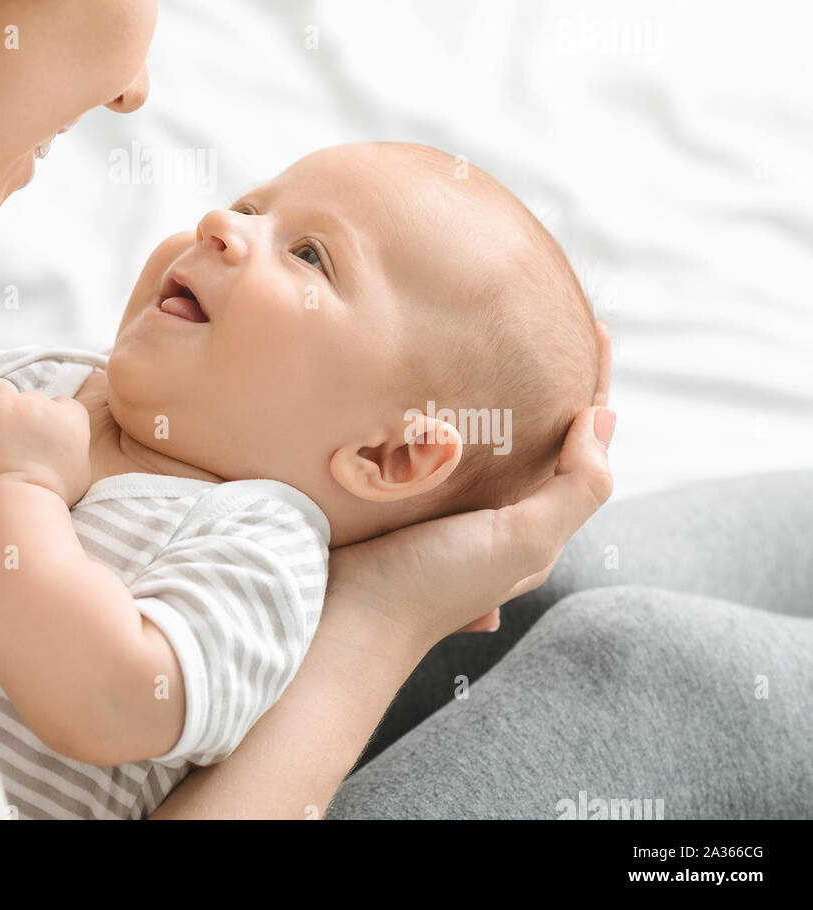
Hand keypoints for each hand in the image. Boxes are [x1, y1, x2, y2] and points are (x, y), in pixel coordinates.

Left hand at [0, 378, 91, 506]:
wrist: (13, 507)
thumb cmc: (48, 501)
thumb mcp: (79, 476)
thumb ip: (76, 451)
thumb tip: (67, 449)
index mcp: (68, 418)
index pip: (61, 405)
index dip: (47, 420)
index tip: (36, 439)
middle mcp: (37, 403)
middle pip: (26, 397)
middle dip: (17, 416)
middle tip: (5, 443)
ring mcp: (2, 403)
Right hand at [332, 322, 614, 647]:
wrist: (341, 617)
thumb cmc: (432, 583)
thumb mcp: (522, 540)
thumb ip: (574, 488)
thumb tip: (601, 417)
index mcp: (532, 526)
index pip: (582, 447)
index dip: (595, 387)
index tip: (596, 328)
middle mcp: (495, 515)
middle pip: (537, 438)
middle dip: (548, 386)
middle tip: (543, 323)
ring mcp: (445, 504)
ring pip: (484, 437)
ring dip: (495, 393)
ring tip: (494, 341)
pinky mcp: (399, 492)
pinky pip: (432, 440)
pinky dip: (443, 409)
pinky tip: (431, 381)